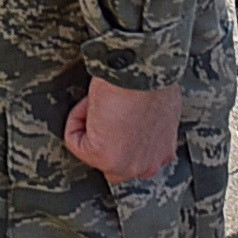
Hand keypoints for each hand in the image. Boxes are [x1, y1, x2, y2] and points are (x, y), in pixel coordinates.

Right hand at [64, 75, 183, 185]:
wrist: (143, 73)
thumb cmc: (151, 80)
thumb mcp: (157, 107)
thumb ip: (146, 125)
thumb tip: (130, 120)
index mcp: (163, 152)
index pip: (134, 157)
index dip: (118, 131)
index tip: (113, 113)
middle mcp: (147, 165)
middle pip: (113, 161)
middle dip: (103, 136)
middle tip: (103, 110)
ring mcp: (125, 165)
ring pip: (93, 154)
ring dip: (89, 128)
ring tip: (98, 104)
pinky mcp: (103, 157)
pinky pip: (75, 141)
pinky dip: (75, 119)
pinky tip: (90, 102)